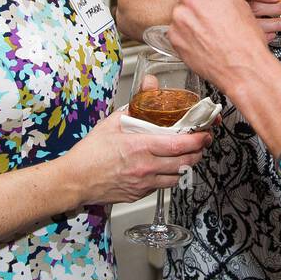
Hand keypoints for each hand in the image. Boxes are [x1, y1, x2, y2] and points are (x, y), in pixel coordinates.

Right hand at [67, 111, 212, 205]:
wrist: (76, 180)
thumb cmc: (91, 153)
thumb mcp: (113, 121)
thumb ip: (136, 103)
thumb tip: (150, 84)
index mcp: (140, 147)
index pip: (179, 145)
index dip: (197, 139)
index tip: (204, 133)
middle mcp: (145, 168)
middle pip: (185, 162)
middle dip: (199, 152)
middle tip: (202, 143)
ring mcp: (144, 184)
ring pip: (177, 177)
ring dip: (187, 165)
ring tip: (188, 155)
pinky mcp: (140, 194)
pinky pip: (163, 186)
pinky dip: (170, 176)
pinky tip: (167, 167)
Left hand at [167, 0, 275, 92]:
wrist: (243, 67)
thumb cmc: (246, 38)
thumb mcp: (239, 2)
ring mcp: (180, 15)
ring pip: (175, 5)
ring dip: (186, 12)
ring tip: (204, 25)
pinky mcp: (173, 34)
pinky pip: (174, 26)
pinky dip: (184, 31)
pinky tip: (199, 38)